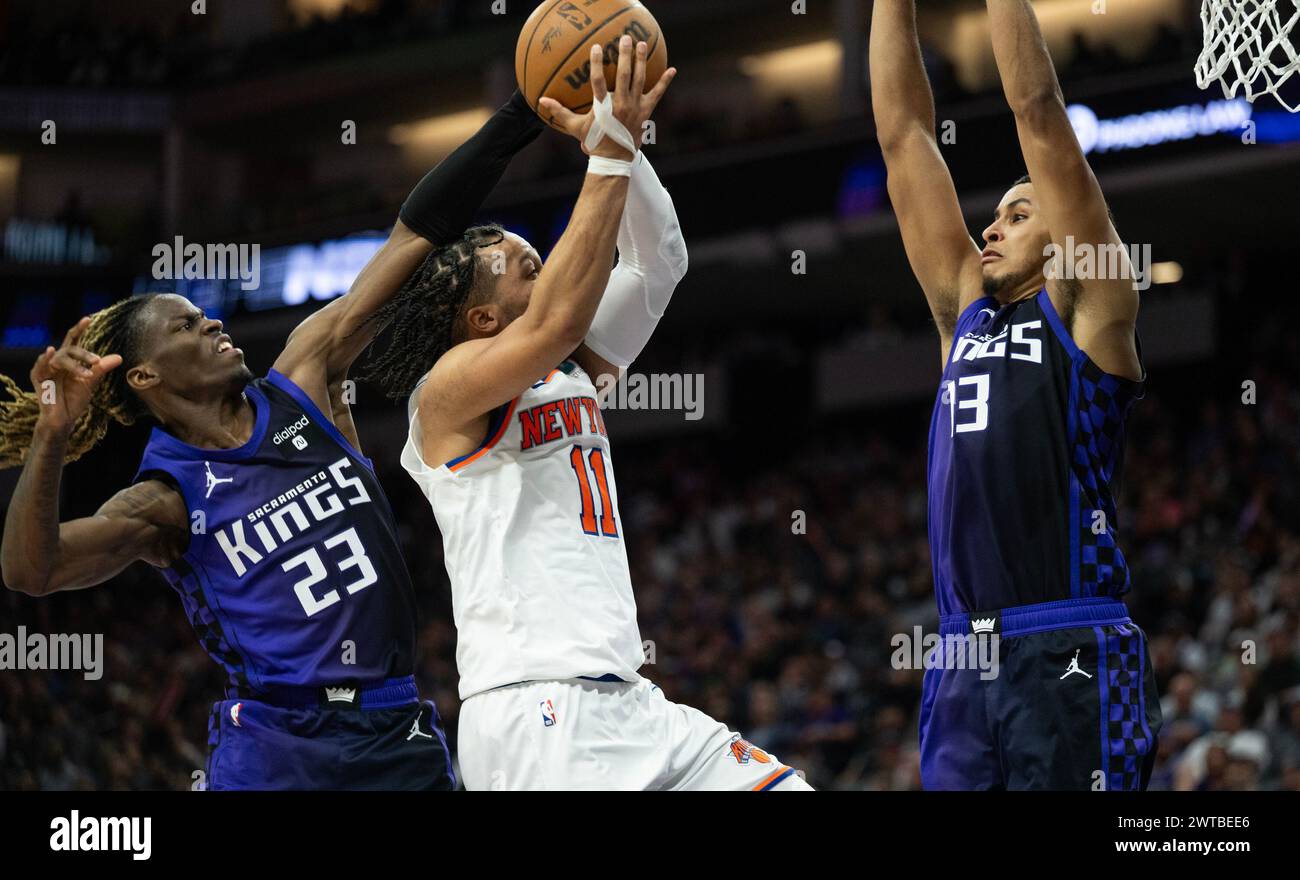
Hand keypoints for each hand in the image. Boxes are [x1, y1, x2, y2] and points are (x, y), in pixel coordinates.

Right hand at [30, 317, 121, 435]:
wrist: (64, 419)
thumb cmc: (75, 399)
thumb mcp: (90, 382)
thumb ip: (100, 369)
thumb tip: (119, 357)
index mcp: (70, 360)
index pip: (74, 341)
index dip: (80, 329)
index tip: (88, 319)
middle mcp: (57, 362)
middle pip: (68, 349)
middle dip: (83, 354)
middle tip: (96, 362)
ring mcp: (47, 369)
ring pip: (59, 358)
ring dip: (73, 364)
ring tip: (86, 374)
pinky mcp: (38, 379)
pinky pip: (39, 366)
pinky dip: (44, 359)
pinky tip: (49, 352)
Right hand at [540, 36, 675, 159]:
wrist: (614, 160)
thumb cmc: (594, 142)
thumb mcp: (575, 127)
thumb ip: (560, 112)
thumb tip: (541, 101)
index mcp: (604, 106)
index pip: (599, 81)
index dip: (598, 63)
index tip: (596, 47)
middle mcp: (621, 104)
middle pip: (624, 75)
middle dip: (624, 55)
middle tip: (624, 38)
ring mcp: (635, 107)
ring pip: (640, 80)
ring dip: (641, 61)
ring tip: (641, 44)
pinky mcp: (646, 112)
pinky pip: (657, 94)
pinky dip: (665, 82)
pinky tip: (672, 69)